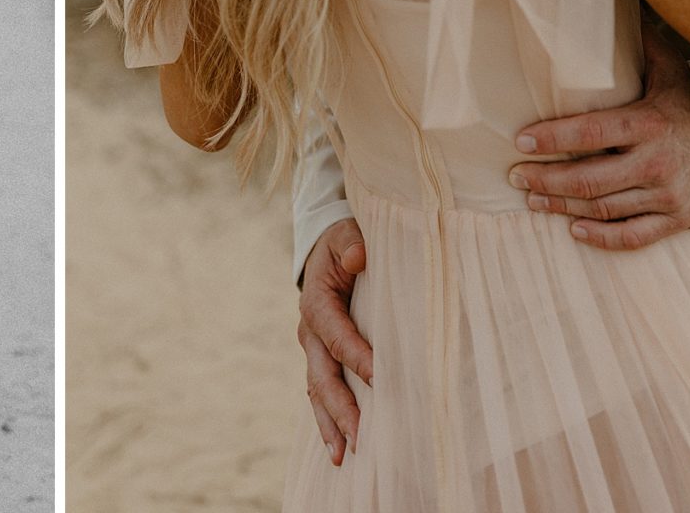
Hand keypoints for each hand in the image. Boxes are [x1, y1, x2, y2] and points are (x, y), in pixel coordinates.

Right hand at [299, 217, 371, 463]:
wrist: (325, 249)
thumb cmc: (343, 243)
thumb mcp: (346, 234)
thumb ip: (352, 242)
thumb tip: (359, 257)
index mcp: (317, 302)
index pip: (337, 335)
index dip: (356, 356)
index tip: (380, 378)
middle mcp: (309, 332)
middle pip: (322, 376)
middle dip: (341, 409)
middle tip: (360, 438)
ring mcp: (313, 350)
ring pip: (318, 392)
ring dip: (331, 424)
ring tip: (343, 457)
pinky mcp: (321, 360)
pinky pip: (321, 393)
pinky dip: (328, 421)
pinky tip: (338, 448)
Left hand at [508, 15, 689, 250]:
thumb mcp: (670, 69)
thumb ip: (639, 42)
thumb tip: (610, 0)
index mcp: (649, 123)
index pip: (589, 133)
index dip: (550, 139)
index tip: (519, 141)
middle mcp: (656, 163)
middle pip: (588, 179)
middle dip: (545, 179)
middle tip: (515, 175)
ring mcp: (667, 197)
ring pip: (604, 210)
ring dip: (562, 207)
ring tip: (532, 198)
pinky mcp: (677, 220)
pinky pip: (634, 238)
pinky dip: (602, 238)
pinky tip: (574, 231)